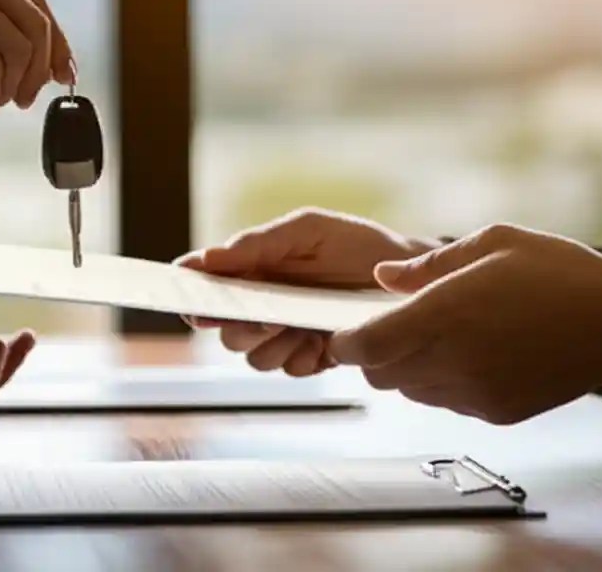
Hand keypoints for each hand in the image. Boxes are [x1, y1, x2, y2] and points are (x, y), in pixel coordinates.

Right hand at [174, 207, 438, 375]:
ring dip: (275, 345)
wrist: (408, 278)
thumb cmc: (357, 246)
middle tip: (271, 315)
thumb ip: (257, 243)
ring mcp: (287, 334)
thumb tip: (207, 258)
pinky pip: (291, 370)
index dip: (192, 299)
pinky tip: (325, 341)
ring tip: (304, 326)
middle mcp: (264, 305)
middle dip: (242, 327)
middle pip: (225, 332)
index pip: (207, 289)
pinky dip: (305, 358)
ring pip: (254, 358)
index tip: (192, 305)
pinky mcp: (313, 357)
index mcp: (254, 270)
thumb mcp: (307, 230)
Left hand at [329, 224, 601, 424]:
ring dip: (408, 369)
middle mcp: (454, 360)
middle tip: (390, 327)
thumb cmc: (560, 273)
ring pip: (411, 392)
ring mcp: (475, 392)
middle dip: (375, 354)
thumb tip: (382, 277)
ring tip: (436, 337)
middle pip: (380, 375)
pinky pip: (447, 403)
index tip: (345, 330)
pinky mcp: (495, 412)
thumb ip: (428, 265)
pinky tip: (470, 354)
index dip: (346, 343)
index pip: (366, 346)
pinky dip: (442, 384)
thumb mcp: (494, 242)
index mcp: (445, 314)